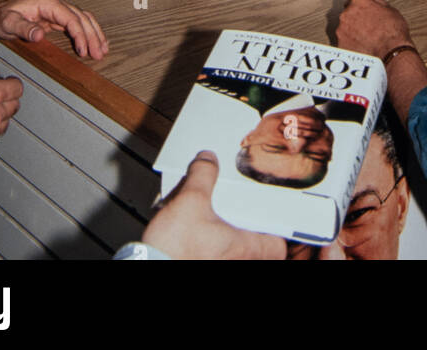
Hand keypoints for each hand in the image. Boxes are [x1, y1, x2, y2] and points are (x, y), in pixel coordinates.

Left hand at [0, 0, 107, 59]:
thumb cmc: (1, 16)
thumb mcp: (8, 23)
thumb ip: (24, 28)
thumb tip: (39, 35)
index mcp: (48, 3)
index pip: (71, 19)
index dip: (80, 35)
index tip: (84, 50)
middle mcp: (56, 4)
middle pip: (82, 18)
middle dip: (93, 36)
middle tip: (99, 54)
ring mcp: (58, 9)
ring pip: (84, 18)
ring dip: (95, 33)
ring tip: (103, 49)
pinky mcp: (57, 17)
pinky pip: (78, 22)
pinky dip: (88, 31)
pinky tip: (94, 41)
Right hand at [144, 151, 285, 259]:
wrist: (148, 267)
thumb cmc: (174, 250)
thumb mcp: (191, 200)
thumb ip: (203, 175)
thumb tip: (208, 160)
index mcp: (243, 246)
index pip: (277, 245)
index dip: (278, 229)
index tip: (274, 214)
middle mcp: (236, 260)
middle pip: (255, 244)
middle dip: (247, 224)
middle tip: (242, 209)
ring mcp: (219, 264)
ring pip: (232, 247)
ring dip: (225, 231)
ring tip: (212, 213)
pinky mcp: (200, 262)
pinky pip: (213, 251)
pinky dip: (208, 238)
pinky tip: (191, 223)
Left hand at [336, 0, 412, 58]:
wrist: (392, 52)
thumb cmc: (392, 32)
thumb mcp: (389, 9)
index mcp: (357, 3)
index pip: (353, 1)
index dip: (361, 9)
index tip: (367, 14)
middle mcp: (346, 15)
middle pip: (347, 16)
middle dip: (356, 21)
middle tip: (369, 27)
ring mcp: (342, 32)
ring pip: (344, 30)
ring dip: (352, 33)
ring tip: (367, 39)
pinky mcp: (341, 46)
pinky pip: (344, 44)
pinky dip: (351, 45)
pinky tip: (362, 47)